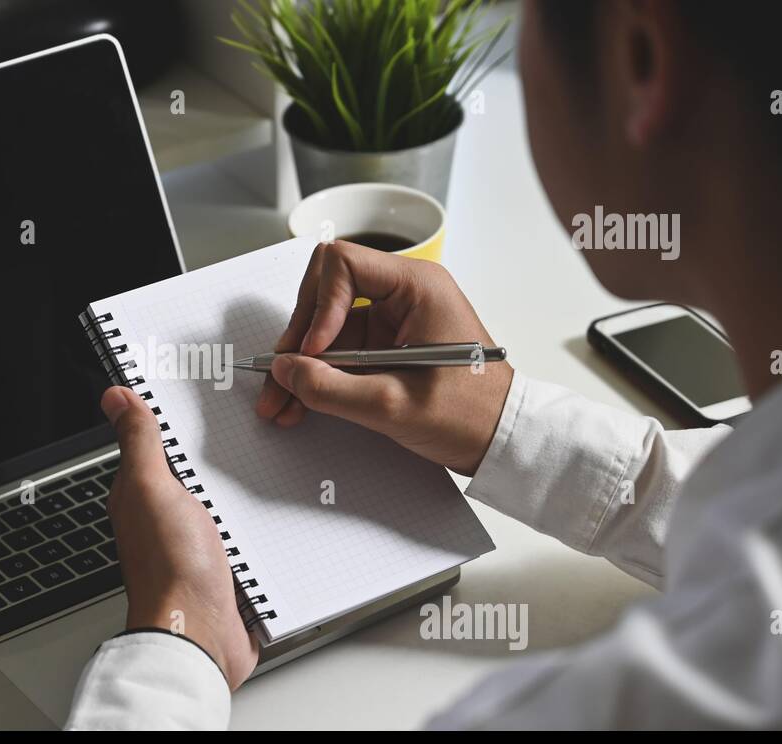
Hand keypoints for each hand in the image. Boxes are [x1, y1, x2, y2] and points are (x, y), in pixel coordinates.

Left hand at [100, 386, 258, 687]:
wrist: (200, 635)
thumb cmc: (169, 570)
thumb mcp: (151, 488)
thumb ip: (139, 442)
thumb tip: (115, 397)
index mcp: (141, 494)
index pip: (159, 443)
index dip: (178, 418)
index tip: (202, 392)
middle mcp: (165, 519)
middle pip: (196, 472)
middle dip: (221, 454)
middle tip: (249, 425)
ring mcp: (196, 544)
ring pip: (224, 504)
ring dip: (244, 493)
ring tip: (267, 464)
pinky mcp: (224, 568)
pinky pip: (245, 536)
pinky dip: (259, 526)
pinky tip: (272, 513)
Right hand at [257, 241, 512, 475]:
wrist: (502, 441)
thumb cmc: (472, 415)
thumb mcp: (394, 406)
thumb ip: (331, 388)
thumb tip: (284, 371)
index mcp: (418, 287)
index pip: (343, 263)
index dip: (318, 305)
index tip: (314, 350)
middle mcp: (402, 295)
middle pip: (324, 294)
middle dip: (297, 339)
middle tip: (279, 378)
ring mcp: (391, 320)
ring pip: (324, 329)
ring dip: (299, 364)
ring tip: (280, 402)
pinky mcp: (384, 346)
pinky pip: (337, 352)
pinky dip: (315, 376)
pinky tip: (299, 403)